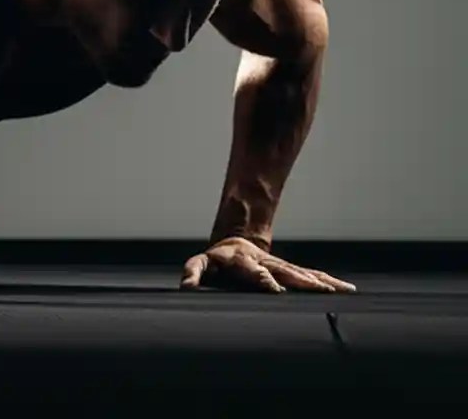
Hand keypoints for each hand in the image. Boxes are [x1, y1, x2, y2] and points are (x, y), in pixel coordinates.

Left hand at [179, 237, 356, 292]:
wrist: (234, 242)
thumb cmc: (216, 262)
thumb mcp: (200, 264)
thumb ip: (193, 273)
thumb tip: (186, 287)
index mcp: (241, 261)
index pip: (253, 271)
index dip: (263, 279)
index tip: (275, 289)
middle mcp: (264, 261)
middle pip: (283, 270)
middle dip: (299, 280)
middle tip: (317, 289)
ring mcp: (278, 264)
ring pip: (301, 272)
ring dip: (318, 281)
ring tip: (338, 290)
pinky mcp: (289, 269)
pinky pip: (311, 274)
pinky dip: (327, 282)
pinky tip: (345, 289)